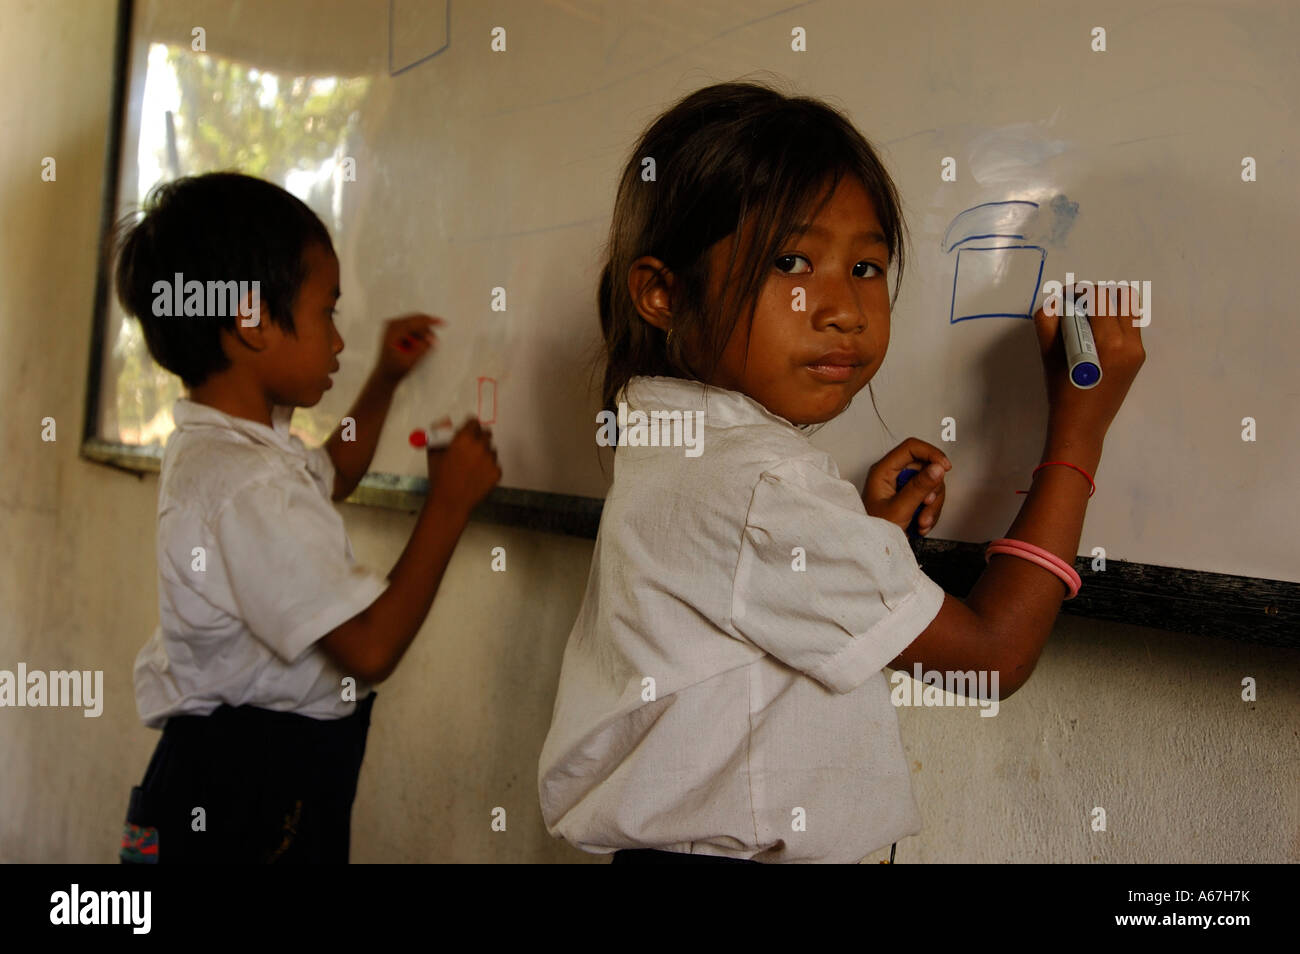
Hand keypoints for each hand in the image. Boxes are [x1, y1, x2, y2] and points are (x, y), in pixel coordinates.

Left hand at [375, 314, 443, 384]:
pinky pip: (414, 326)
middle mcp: (392, 325)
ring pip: (417, 323)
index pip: (415, 322)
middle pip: (417, 320)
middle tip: (430, 344)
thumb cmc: (394, 368)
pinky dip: (418, 335)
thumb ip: (422, 349)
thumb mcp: (410, 361)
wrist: (386, 373)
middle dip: (426, 332)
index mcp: (393, 331)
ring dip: (422, 335)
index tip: (442, 322)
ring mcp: (394, 325)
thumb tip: (432, 338)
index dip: (430, 322)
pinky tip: (413, 346)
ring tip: (416, 349)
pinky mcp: (397, 327)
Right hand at [427, 418, 501, 515]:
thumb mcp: (434, 453)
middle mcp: (480, 446)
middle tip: (471, 448)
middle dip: (478, 438)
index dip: (470, 427)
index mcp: (464, 439)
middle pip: (486, 434)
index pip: (474, 422)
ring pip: (491, 450)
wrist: (450, 502)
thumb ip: (441, 435)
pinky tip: (477, 476)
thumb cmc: (440, 478)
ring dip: (484, 454)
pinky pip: (495, 465)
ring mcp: (490, 460)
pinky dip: (488, 468)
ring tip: (472, 466)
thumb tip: (446, 423)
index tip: (468, 431)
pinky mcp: (497, 472)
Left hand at [863, 438, 951, 535]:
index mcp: (883, 471)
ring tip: (921, 522)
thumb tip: (937, 467)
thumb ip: (919, 487)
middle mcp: (892, 476)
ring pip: (931, 485)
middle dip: (932, 491)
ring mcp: (902, 487)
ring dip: (932, 506)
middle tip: (926, 506)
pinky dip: (930, 513)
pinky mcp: (910, 499)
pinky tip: (921, 525)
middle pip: (926, 468)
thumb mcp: (899, 509)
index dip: (931, 454)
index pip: (911, 448)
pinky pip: (930, 499)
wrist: (874, 551)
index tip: (945, 467)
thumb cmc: (875, 530)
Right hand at [1036, 285, 1144, 445]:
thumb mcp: (1049, 355)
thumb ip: (1049, 322)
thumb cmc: (1062, 393)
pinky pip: (1130, 325)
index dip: (1080, 290)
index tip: (1066, 295)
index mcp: (1107, 341)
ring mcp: (1137, 350)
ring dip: (1109, 305)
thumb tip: (1056, 302)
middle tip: (1077, 305)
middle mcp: (1128, 342)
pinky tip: (1097, 334)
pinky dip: (1115, 321)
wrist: (1082, 426)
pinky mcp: (1138, 357)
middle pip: (1120, 297)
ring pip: (1130, 308)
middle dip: (1097, 295)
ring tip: (1088, 318)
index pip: (1098, 297)